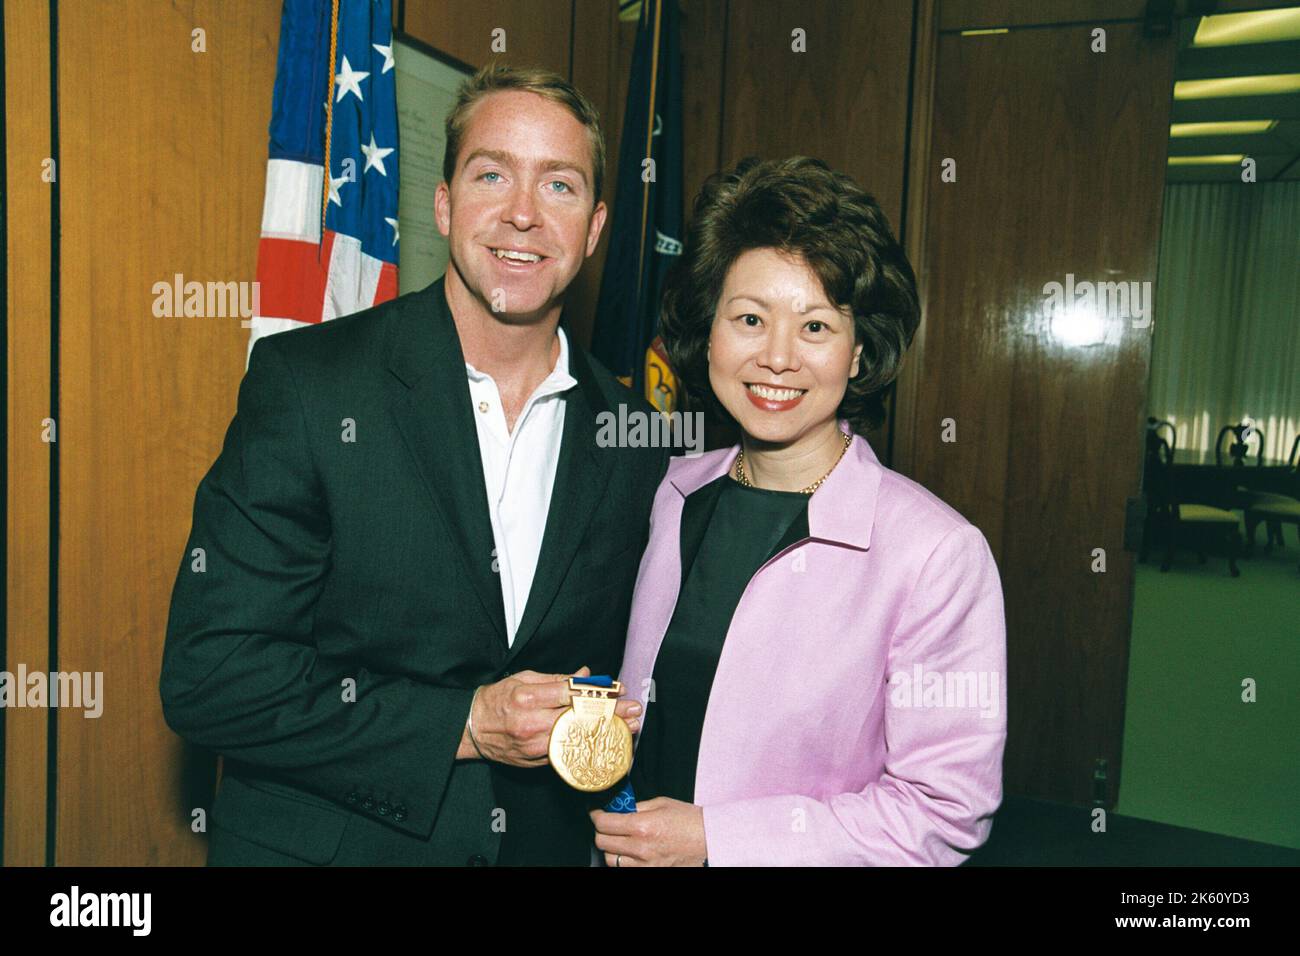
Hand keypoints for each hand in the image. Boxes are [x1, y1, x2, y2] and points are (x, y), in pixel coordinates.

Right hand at [458, 666, 641, 767]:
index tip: (618, 690)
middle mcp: (533, 723)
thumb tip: (586, 674)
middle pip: (580, 718)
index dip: (598, 691)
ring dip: (605, 733)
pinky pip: (567, 754)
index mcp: (528, 697)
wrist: (473, 729)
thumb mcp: (524, 678)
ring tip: (629, 728)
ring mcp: (536, 746)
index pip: (571, 693)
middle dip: (610, 715)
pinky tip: (606, 745)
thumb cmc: (498, 700)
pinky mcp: (537, 761)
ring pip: (578, 739)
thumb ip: (557, 679)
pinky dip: (588, 748)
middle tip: (634, 711)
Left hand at [590, 797, 706, 866]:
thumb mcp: (661, 803)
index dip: (596, 815)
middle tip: (607, 824)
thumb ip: (636, 807)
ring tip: (619, 839)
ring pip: (610, 859)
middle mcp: (641, 848)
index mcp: (642, 826)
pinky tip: (630, 851)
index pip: (604, 823)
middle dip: (601, 830)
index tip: (597, 812)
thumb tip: (618, 808)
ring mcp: (645, 864)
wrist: (709, 839)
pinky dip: (623, 860)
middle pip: (602, 842)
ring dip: (611, 848)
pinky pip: (625, 869)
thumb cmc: (689, 820)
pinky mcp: (651, 872)